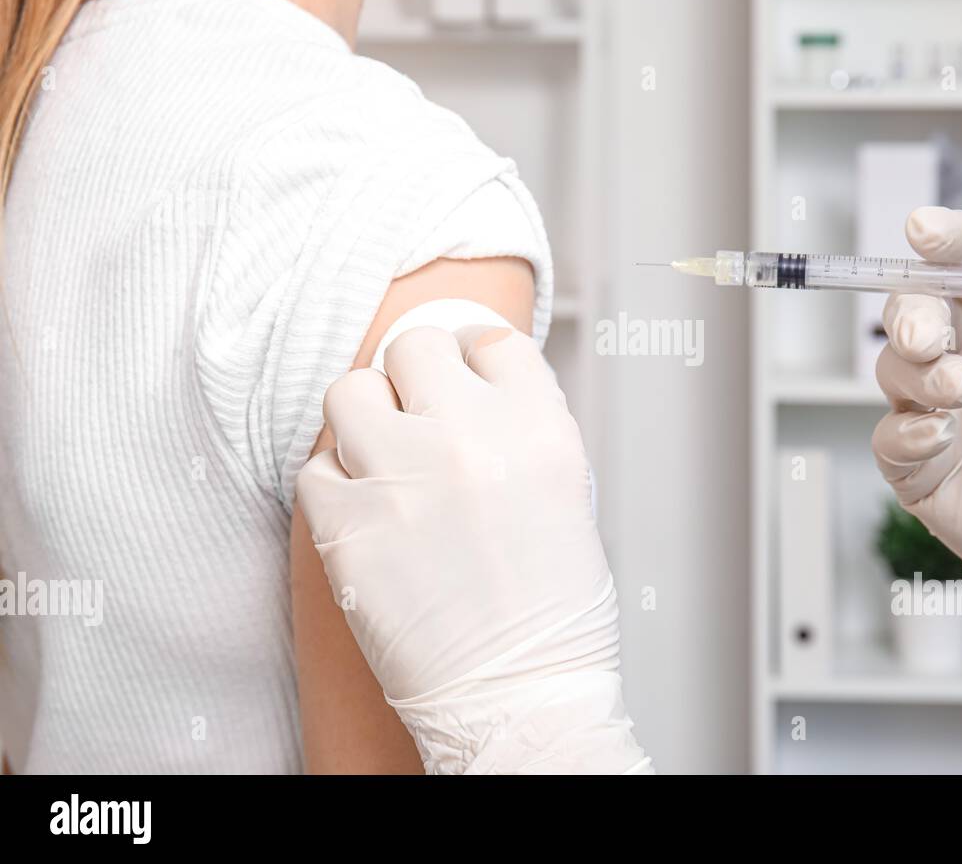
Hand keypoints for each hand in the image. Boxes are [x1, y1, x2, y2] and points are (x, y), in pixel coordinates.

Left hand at [297, 325, 649, 772]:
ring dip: (364, 418)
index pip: (491, 343)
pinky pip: (315, 467)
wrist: (518, 697)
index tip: (463, 380)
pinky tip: (366, 513)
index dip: (473, 361)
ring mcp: (403, 478)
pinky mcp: (345, 525)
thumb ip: (520, 428)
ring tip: (382, 457)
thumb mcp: (567, 493)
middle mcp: (471, 439)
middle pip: (415, 349)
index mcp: (540, 430)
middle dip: (414, 379)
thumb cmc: (552, 615)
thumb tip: (470, 388)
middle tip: (417, 414)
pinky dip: (335, 485)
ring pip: (349, 391)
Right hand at [872, 207, 961, 727]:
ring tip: (961, 392)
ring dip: (918, 372)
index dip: (951, 241)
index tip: (924, 229)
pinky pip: (889, 436)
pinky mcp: (919, 464)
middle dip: (912, 313)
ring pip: (893, 366)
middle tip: (929, 337)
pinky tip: (941, 438)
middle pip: (917, 310)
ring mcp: (940, 411)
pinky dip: (907, 430)